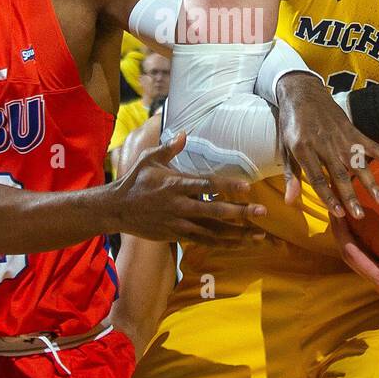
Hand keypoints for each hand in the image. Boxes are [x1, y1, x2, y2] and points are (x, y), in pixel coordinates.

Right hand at [109, 132, 267, 244]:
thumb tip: (184, 133)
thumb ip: (169, 148)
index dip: (227, 186)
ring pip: (212, 231)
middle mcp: (179, 205)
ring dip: (237, 234)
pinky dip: (222, 243)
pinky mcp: (176, 235)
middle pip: (214, 210)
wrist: (116, 209)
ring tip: (259, 235)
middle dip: (240, 212)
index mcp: (175, 184)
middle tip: (262, 211)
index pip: (206, 184)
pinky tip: (239, 244)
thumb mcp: (149, 159)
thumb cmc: (135, 181)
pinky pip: (203, 241)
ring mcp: (178, 223)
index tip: (247, 187)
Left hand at [274, 71, 378, 218]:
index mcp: (303, 149)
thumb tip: (289, 201)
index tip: (339, 213)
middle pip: (339, 174)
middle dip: (350, 195)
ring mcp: (340, 137)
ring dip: (369, 182)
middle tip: (359, 215)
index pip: (317, 178)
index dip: (328, 196)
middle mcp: (323, 144)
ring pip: (357, 163)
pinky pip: (370, 145)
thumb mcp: (285, 149)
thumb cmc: (291, 124)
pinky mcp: (352, 130)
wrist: (302, 93)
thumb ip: (291, 176)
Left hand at [337, 219, 378, 326]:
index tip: (336, 215)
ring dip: (348, 239)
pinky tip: (368, 232)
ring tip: (346, 218)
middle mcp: (377, 279)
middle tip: (335, 210)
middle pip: (348, 255)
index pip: (352, 255)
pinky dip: (362, 244)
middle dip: (339, 234)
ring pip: (356, 257)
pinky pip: (368, 258)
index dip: (342, 235)